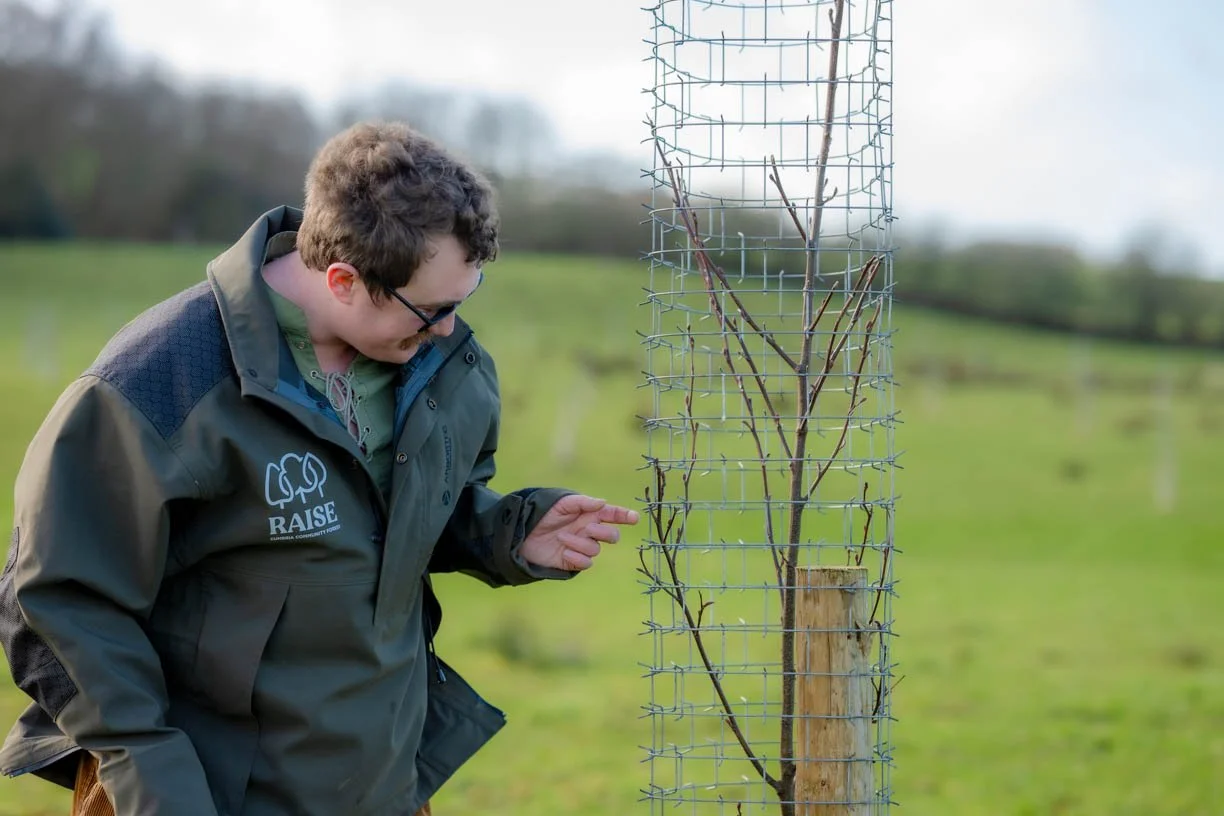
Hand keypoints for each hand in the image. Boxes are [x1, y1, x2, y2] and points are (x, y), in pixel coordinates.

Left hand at [519, 494, 639, 571]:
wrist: (523, 533)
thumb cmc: (543, 514)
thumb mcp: (562, 503)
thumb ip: (583, 502)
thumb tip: (603, 503)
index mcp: (589, 514)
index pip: (612, 515)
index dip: (625, 516)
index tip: (635, 518)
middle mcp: (589, 531)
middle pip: (612, 535)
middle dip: (605, 532)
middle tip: (588, 528)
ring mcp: (582, 546)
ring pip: (596, 549)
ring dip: (581, 543)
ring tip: (562, 538)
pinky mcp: (573, 561)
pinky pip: (586, 563)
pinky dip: (577, 557)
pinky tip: (564, 552)